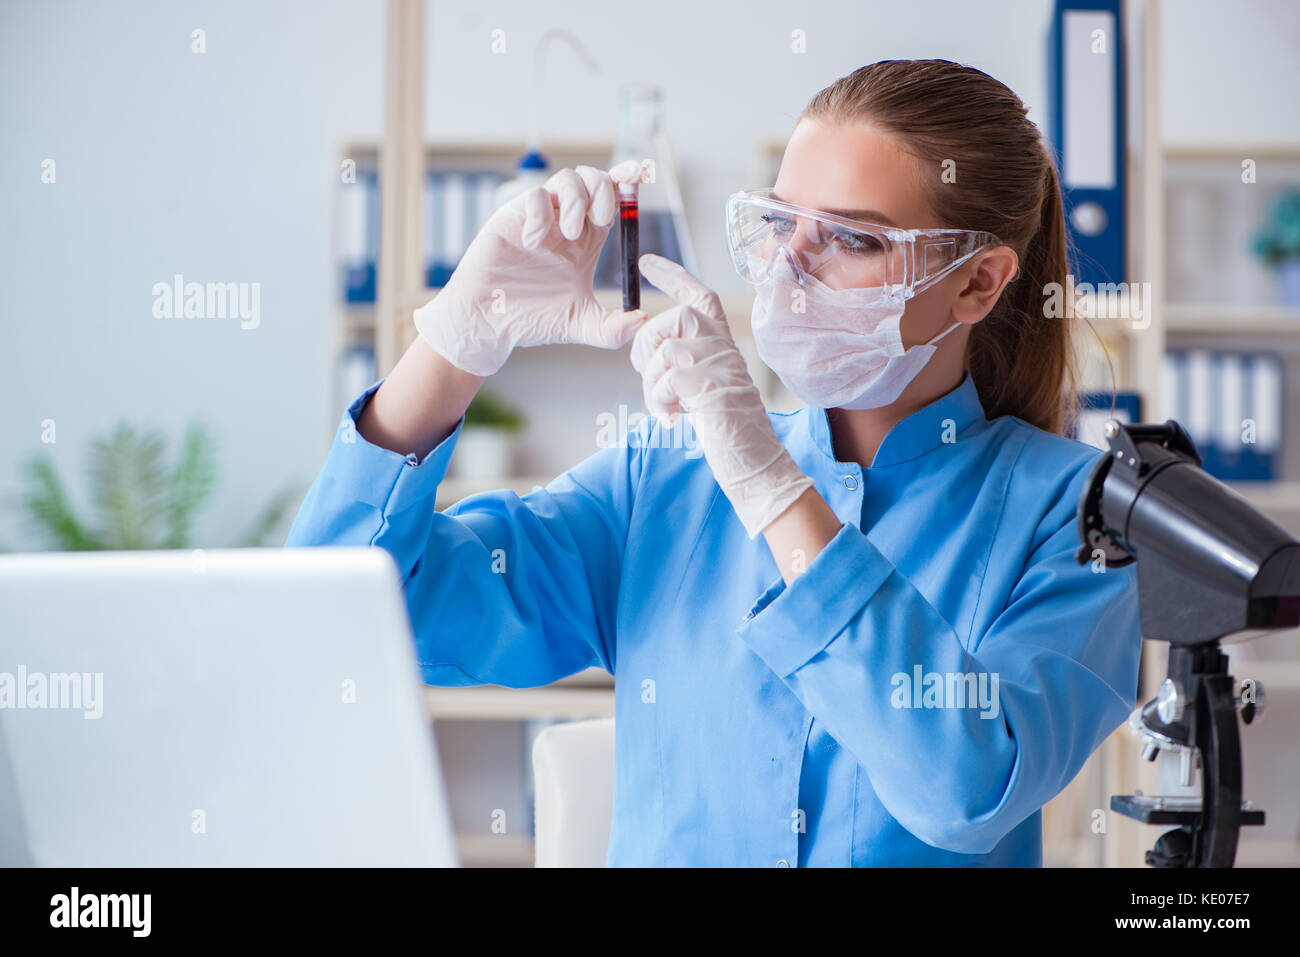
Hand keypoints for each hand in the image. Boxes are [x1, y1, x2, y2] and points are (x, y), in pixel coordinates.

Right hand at [414, 160, 647, 375]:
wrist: (489, 324)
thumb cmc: (531, 320)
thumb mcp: (580, 325)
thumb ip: (613, 328)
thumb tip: (643, 320)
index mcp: (586, 240)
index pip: (612, 201)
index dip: (627, 184)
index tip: (640, 177)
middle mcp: (564, 223)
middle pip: (592, 179)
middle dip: (603, 189)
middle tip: (599, 220)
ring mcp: (539, 218)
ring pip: (565, 179)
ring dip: (575, 201)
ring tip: (568, 235)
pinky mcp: (513, 217)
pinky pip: (533, 196)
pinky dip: (541, 214)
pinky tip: (533, 242)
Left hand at [631, 254, 814, 538]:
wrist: (757, 465)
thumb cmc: (729, 434)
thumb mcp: (705, 390)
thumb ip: (686, 365)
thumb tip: (650, 353)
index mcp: (723, 346)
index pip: (700, 297)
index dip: (673, 276)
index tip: (647, 262)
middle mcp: (725, 349)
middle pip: (675, 317)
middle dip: (647, 344)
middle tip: (648, 377)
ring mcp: (721, 366)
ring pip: (666, 349)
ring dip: (652, 382)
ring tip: (665, 407)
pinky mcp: (712, 388)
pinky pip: (666, 380)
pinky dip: (658, 401)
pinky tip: (672, 419)